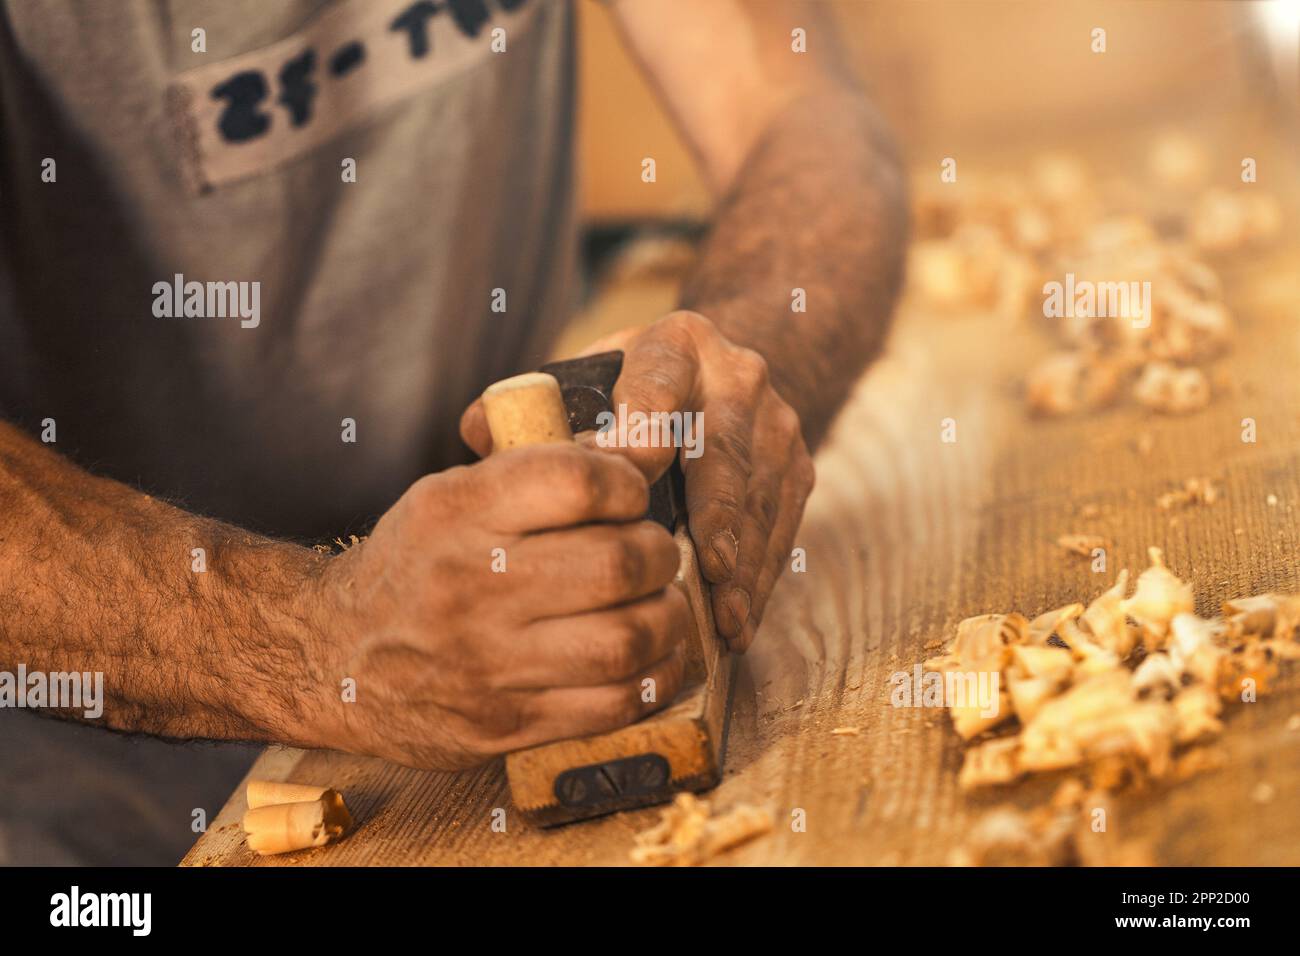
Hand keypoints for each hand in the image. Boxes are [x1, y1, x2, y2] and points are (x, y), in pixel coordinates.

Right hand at [295, 444, 687, 769]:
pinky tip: (650, 657)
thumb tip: (648, 449)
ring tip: (660, 605)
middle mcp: (470, 585)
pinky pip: (613, 705)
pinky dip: (652, 678)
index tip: (630, 496)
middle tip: (654, 554)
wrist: (331, 658)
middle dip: (658, 553)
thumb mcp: (453, 497)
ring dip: (667, 619)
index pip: (577, 482)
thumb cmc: (416, 566)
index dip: (628, 484)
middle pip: (616, 564)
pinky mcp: (505, 726)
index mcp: (457, 512)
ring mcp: (487, 664)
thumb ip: (542, 471)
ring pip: (625, 641)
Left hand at [462, 311, 814, 652]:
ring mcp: (776, 427)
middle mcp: (737, 378)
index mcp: (675, 346)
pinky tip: (736, 624)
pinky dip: (757, 581)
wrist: (726, 381)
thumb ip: (535, 412)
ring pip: (760, 500)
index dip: (646, 426)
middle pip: (727, 449)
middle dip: (715, 512)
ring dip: (742, 564)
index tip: (632, 472)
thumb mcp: (590, 382)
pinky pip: (780, 531)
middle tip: (700, 567)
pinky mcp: (800, 471)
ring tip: (719, 618)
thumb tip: (479, 434)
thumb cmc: (632, 396)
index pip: (659, 381)